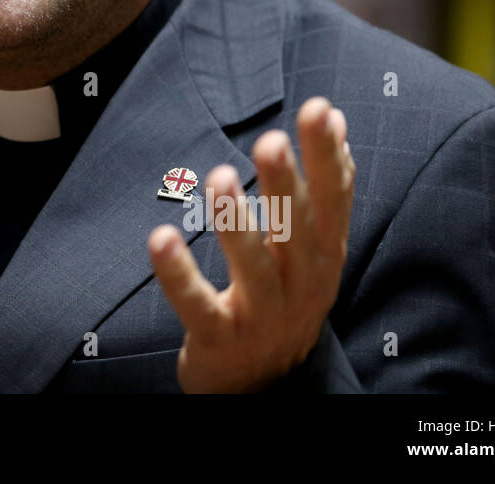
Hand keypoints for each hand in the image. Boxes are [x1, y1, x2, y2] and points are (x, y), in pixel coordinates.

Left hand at [147, 97, 354, 391]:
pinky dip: (180, 275)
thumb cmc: (286, 298)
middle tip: (270, 140)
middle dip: (286, 186)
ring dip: (238, 224)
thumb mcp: (315, 249)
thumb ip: (326, 189)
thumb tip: (333, 118)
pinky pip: (199, 306)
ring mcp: (262, 317)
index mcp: (324, 257)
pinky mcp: (220, 339)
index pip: (334, 201)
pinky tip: (161, 239)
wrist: (264, 385)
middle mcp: (301, 286)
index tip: (317, 110)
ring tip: (221, 178)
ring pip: (254, 270)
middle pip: (297, 232)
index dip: (328, 157)